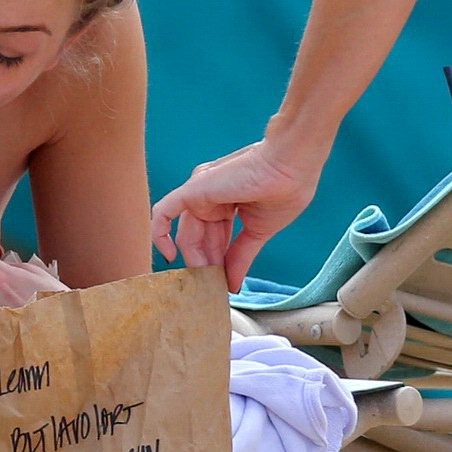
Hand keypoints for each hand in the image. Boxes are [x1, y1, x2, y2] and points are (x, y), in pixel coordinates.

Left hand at [150, 135, 322, 292]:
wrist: (291, 166)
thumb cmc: (285, 190)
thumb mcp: (259, 230)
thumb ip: (241, 255)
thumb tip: (233, 283)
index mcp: (228, 200)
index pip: (216, 236)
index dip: (220, 261)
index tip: (226, 283)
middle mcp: (210, 194)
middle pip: (199, 237)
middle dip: (208, 263)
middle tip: (215, 285)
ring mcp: (200, 191)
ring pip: (187, 232)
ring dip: (196, 259)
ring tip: (207, 280)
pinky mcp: (192, 190)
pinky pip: (164, 213)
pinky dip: (160, 234)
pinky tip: (169, 256)